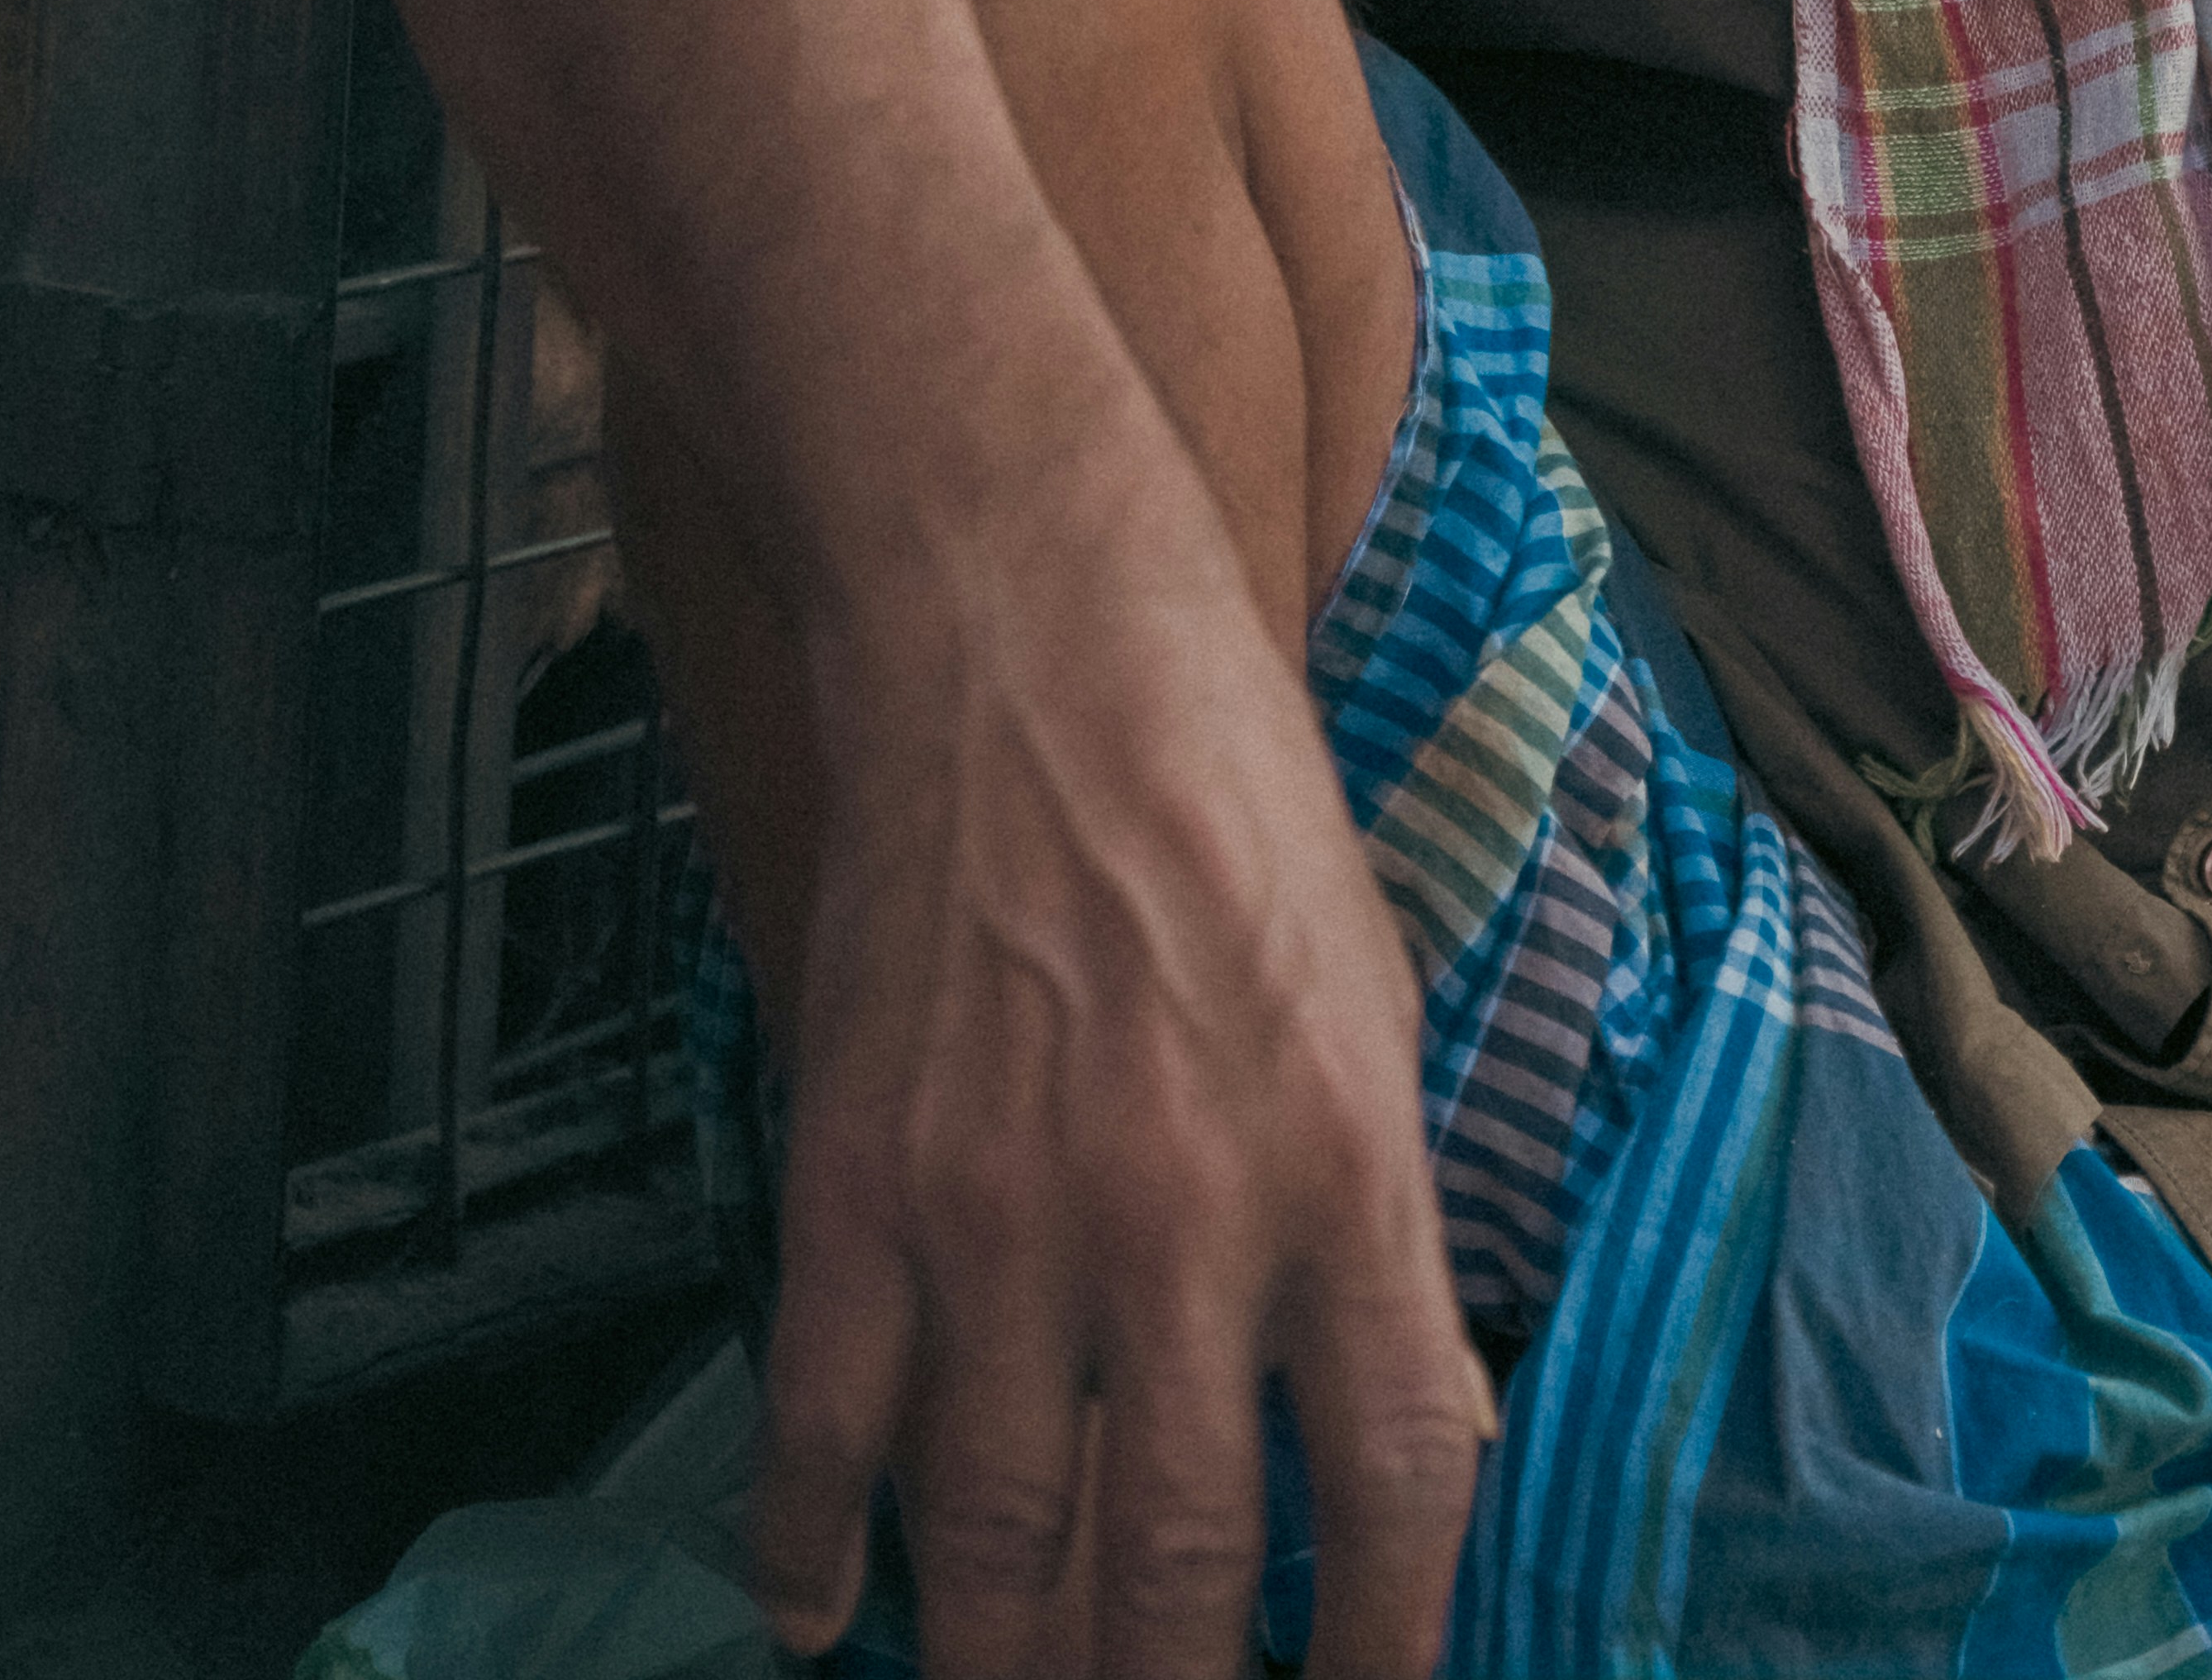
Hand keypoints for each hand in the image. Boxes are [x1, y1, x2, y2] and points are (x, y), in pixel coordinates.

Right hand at [751, 455, 1489, 1679]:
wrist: (1032, 635)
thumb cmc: (1234, 799)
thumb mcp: (1372, 1004)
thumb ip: (1374, 1230)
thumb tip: (1393, 1445)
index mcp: (1346, 1167)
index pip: (1396, 1491)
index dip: (1384, 1653)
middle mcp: (1183, 1219)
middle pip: (1177, 1573)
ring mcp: (1002, 1215)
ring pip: (994, 1554)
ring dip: (1005, 1674)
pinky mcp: (857, 1183)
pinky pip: (826, 1439)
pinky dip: (815, 1558)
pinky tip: (824, 1616)